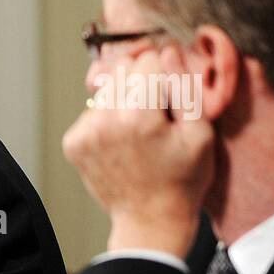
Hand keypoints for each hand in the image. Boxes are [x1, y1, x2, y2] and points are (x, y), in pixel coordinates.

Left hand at [63, 47, 214, 257]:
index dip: (166, 74)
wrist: (149, 222)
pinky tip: (122, 141)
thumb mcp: (200, 134)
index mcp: (137, 116)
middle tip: (157, 116)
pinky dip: (107, 119)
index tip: (172, 98)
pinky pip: (92, 110)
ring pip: (106, 88)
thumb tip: (169, 51)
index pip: (148, 60)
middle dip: (143, 83)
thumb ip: (185, 88)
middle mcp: (104, 120)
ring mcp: (83, 132)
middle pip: (124, 70)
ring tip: (140, 131)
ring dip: (124, 100)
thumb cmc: (183, 180)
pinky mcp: (73, 142)